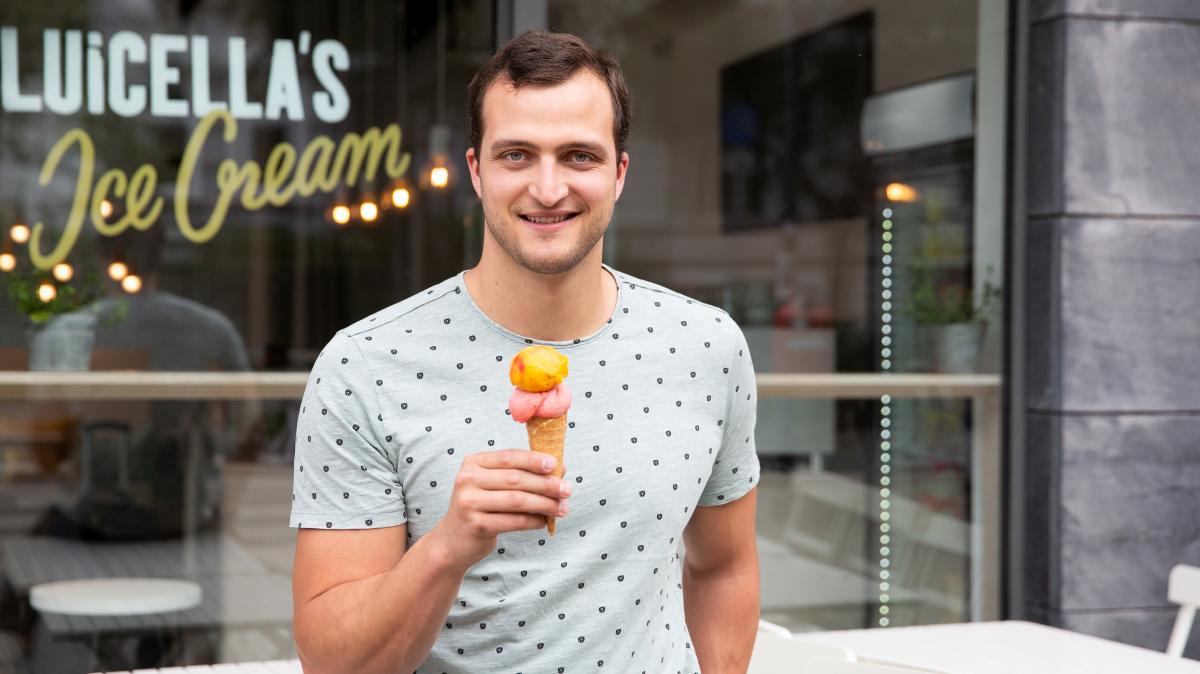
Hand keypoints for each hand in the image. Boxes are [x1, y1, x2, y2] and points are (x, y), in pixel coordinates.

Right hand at [430, 449, 570, 568]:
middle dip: (546, 484)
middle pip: (516, 479)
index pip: (509, 456)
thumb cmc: (481, 508)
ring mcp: (469, 502)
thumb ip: (523, 474)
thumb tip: (560, 468)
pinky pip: (513, 521)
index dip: (534, 460)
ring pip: (517, 500)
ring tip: (562, 508)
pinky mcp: (476, 525)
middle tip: (567, 490)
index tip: (555, 464)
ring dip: (545, 504)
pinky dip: (533, 521)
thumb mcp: (495, 485)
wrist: (453, 541)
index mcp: (473, 463)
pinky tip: (544, 521)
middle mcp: (467, 479)